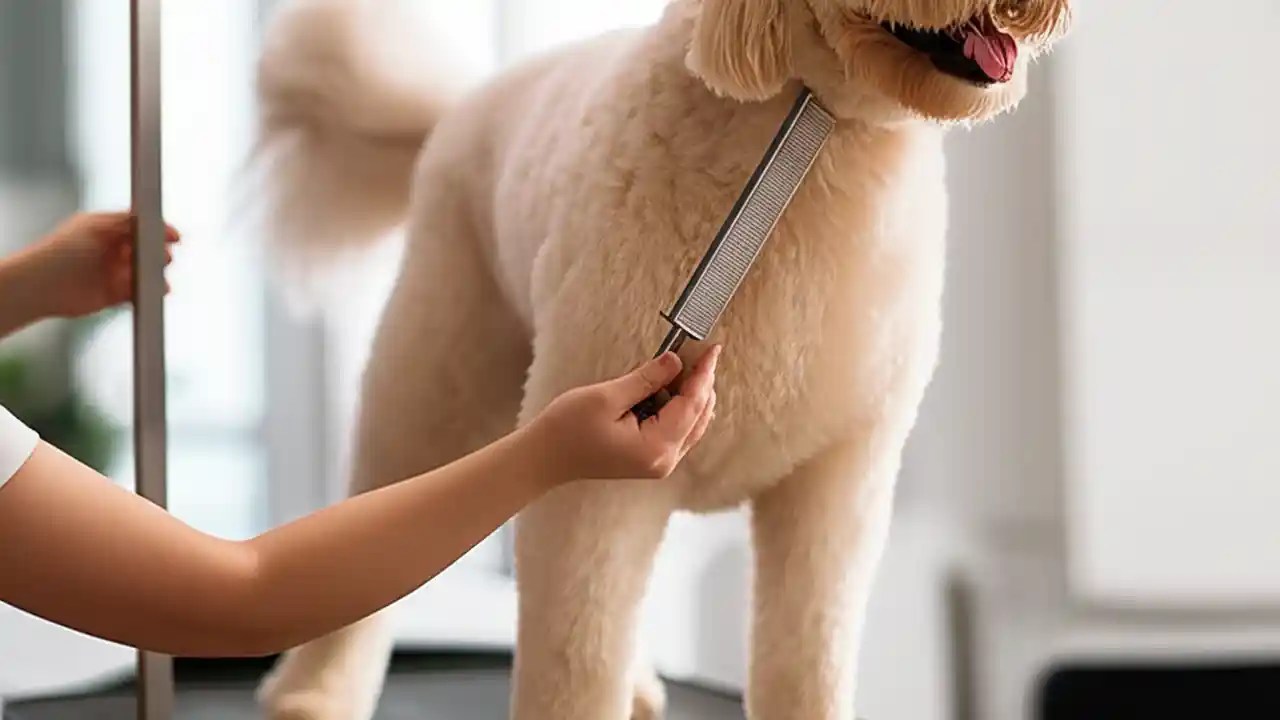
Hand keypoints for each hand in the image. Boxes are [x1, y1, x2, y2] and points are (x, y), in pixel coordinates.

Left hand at [26, 212, 179, 318]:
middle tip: (162, 257)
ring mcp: (113, 272)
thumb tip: (154, 221)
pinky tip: (156, 291)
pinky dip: (150, 292)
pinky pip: (139, 292)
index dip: (160, 231)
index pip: (141, 226)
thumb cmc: (63, 250)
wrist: (42, 284)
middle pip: (148, 249)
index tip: (175, 237)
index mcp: (108, 229)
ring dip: (156, 274)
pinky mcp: (114, 294)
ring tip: (157, 277)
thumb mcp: (97, 226)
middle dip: (160, 253)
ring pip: (146, 272)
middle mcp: (112, 249)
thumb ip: (127, 222)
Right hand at [530, 346, 719, 483]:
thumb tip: (676, 361)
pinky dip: (681, 408)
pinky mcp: (650, 459)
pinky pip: (679, 431)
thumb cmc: (568, 428)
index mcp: (656, 447)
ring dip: (693, 396)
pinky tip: (673, 388)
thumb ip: (646, 379)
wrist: (545, 458)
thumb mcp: (607, 396)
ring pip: (693, 425)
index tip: (713, 350)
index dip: (704, 375)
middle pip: (699, 416)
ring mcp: (659, 463)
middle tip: (702, 353)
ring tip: (689, 366)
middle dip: (702, 384)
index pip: (692, 405)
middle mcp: (664, 460)